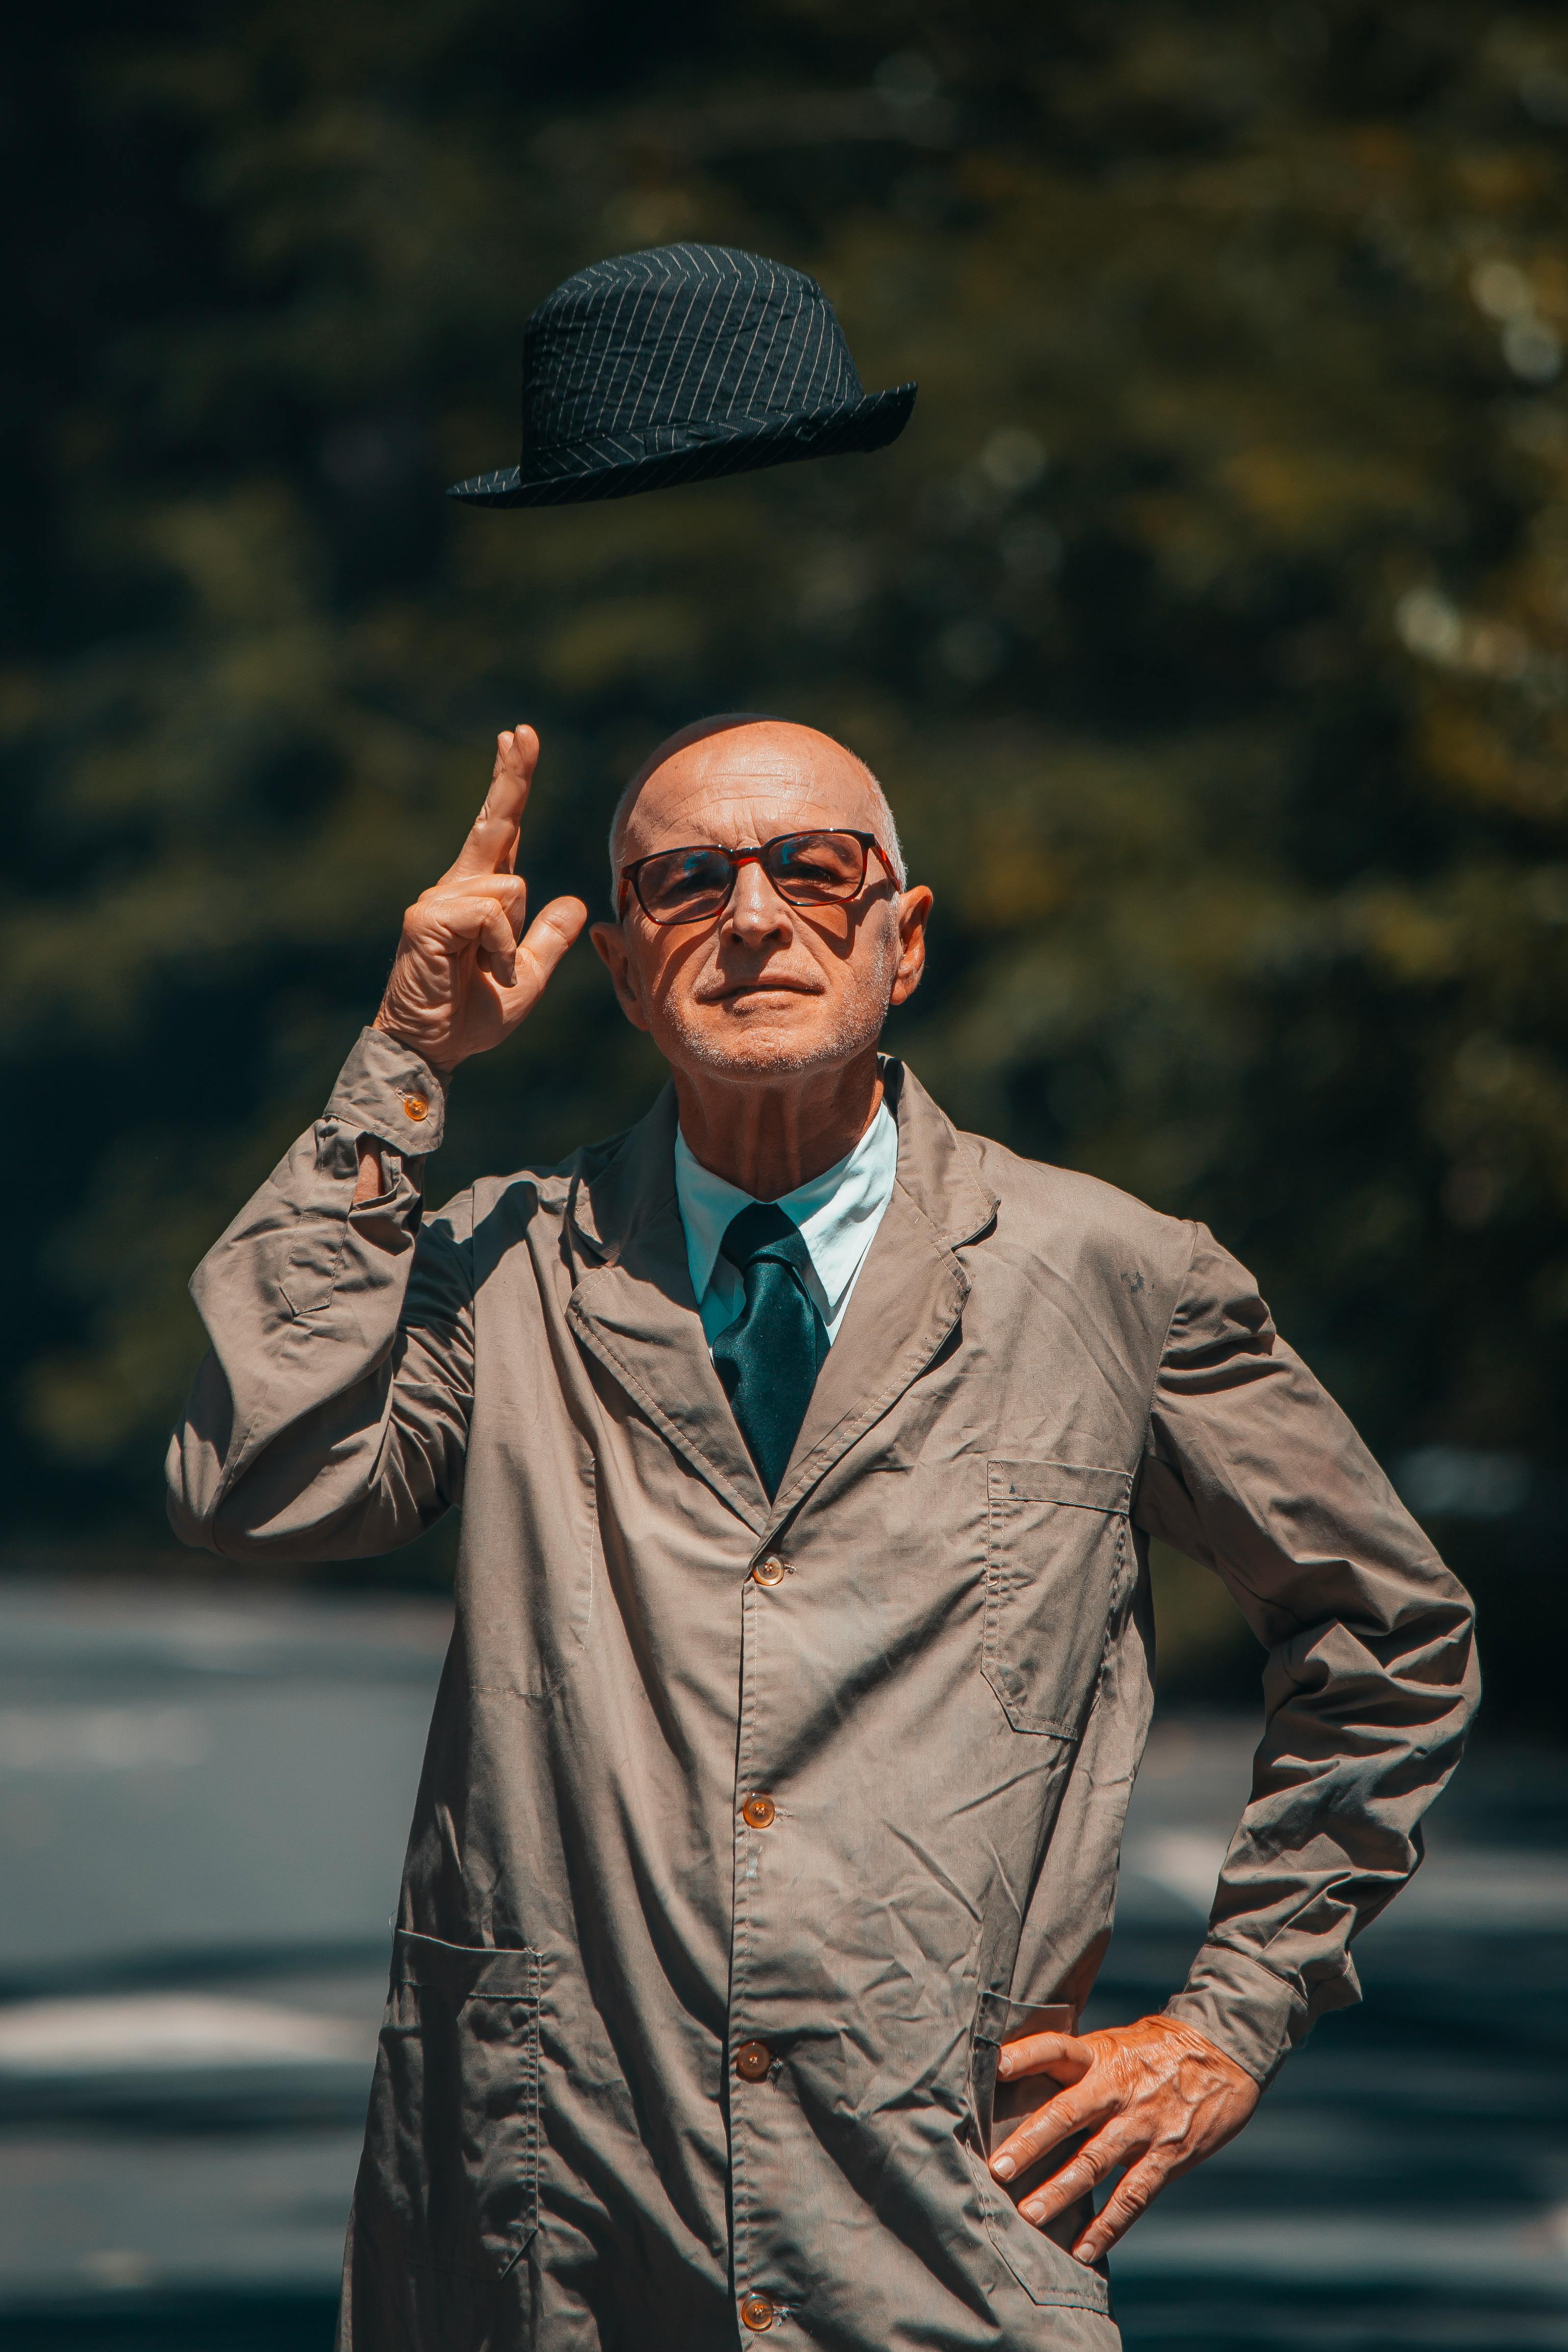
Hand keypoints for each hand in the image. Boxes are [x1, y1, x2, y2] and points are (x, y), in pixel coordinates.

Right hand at [373, 727, 586, 1073]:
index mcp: (480, 896)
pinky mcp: (427, 918)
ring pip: (510, 886)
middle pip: (494, 823)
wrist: (434, 1049)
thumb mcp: (528, 976)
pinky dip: (500, 946)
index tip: (516, 739)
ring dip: (513, 938)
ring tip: (489, 969)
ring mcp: (437, 900)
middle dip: (510, 777)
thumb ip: (548, 939)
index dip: (509, 783)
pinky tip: (479, 967)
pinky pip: (490, 912)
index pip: (500, 829)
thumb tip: (575, 901)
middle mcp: (456, 887)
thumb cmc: (473, 1015)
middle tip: (520, 731)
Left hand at [989, 2014, 1258, 2263]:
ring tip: (1030, 2216)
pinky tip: (1084, 2250)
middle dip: (1031, 2142)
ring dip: (1061, 2191)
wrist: (1224, 2053)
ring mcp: (1143, 2123)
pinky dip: (1108, 2226)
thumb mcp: (1115, 2044)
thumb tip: (1020, 2085)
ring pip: (1095, 2160)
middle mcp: (1117, 2088)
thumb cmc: (1156, 2049)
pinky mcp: (1169, 2155)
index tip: (993, 2066)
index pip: (1055, 2048)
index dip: (1024, 2055)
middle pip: (1067, 2113)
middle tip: (997, 2169)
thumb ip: (1077, 2067)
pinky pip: (1133, 2196)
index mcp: (1100, 2055)